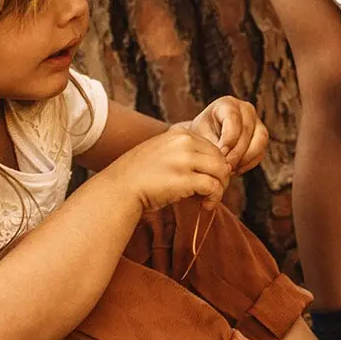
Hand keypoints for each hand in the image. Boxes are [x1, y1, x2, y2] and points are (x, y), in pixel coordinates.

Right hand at [102, 125, 230, 211]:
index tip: (208, 179)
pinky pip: (213, 187)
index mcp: (180, 133)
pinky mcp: (185, 179)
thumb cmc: (140, 176)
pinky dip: (214, 198)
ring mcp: (185, 159)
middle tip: (213, 192)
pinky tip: (206, 205)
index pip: (213, 147)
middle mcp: (184, 142)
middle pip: (221, 158)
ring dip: (220, 188)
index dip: (215, 166)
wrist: (119, 189)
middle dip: (221, 177)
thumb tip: (217, 166)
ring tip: (210, 199)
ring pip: (221, 171)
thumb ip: (186, 153)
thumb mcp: (163, 152)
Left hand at [187, 97, 267, 173]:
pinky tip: (235, 170)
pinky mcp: (261, 138)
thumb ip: (212, 145)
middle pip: (247, 131)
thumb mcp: (201, 137)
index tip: (220, 155)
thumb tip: (224, 159)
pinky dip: (248, 163)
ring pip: (259, 142)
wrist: (205, 139)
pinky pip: (260, 152)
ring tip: (230, 169)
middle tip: (225, 167)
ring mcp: (257, 123)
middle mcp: (246, 110)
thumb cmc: (201, 135)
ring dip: (245, 159)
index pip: (233, 120)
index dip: (228, 139)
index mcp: (228, 104)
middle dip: (236, 152)